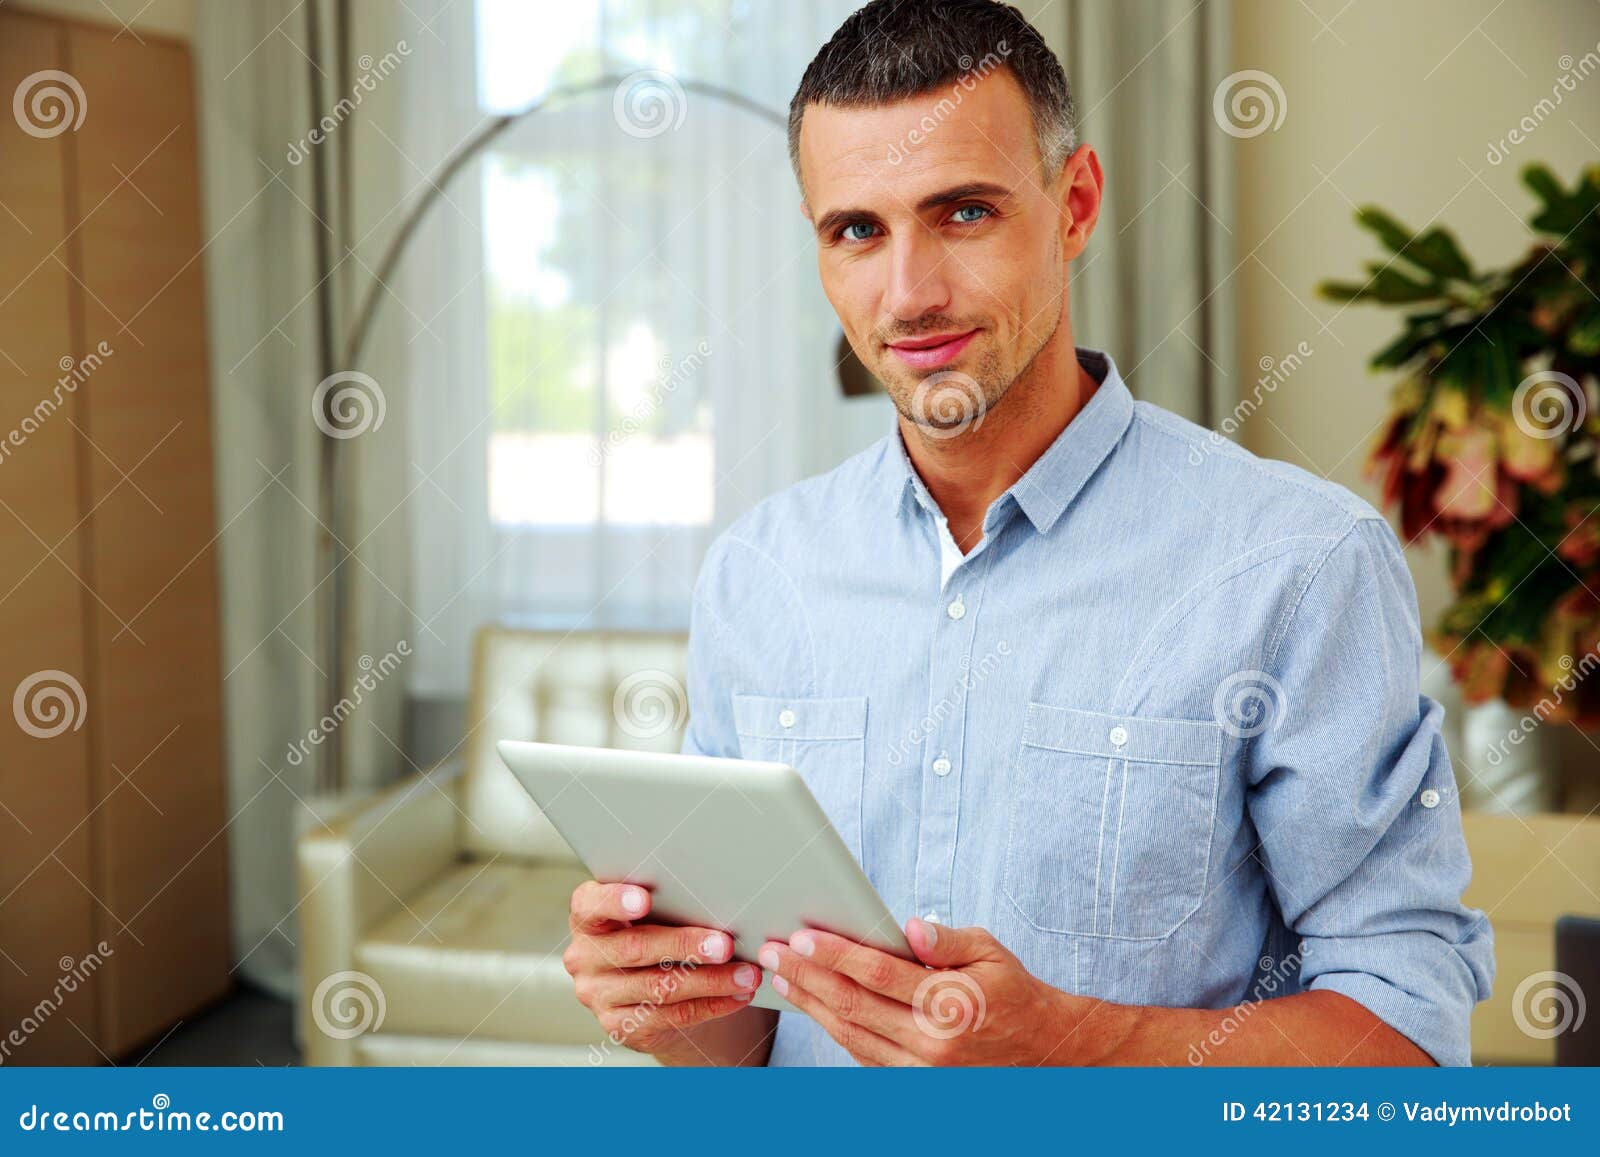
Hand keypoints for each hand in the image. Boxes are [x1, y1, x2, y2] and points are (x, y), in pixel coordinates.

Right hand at [564, 881, 763, 1056]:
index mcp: (587, 917)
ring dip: (710, 981)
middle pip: (635, 948)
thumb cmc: (653, 930)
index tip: (645, 899)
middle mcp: (584, 956)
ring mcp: (598, 995)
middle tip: (725, 944)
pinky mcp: (618, 1025)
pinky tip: (736, 995)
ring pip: (658, 987)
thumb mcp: (650, 911)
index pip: (590, 905)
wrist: (647, 984)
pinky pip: (670, 1016)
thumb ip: (666, 901)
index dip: (616, 901)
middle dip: (685, 945)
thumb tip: (717, 896)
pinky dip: (710, 1005)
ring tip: (746, 974)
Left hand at [758, 917, 1107, 1064]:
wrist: (1041, 1051)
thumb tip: (910, 927)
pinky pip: (863, 1055)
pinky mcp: (915, 1084)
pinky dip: (834, 1029)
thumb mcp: (990, 952)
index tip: (800, 937)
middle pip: (853, 1006)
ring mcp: (922, 1071)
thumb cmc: (1012, 992)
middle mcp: (933, 1043)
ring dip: (811, 1005)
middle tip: (772, 952)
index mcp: (952, 1004)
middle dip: (807, 977)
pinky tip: (814, 1006)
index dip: (835, 955)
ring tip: (782, 977)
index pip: (879, 975)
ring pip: (850, 1035)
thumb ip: (946, 940)